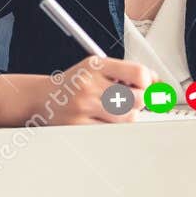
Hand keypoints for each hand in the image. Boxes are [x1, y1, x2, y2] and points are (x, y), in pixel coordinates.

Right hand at [0, 56, 155, 126]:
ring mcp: (83, 106)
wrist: (39, 99)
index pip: (138, 73)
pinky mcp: (78, 126)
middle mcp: (89, 84)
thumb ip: (126, 71)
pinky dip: (114, 128)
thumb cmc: (73, 84)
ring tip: (118, 111)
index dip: (149, 82)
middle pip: (137, 98)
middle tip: (135, 101)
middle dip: (141, 101)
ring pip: (128, 117)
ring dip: (129, 116)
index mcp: (97, 65)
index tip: (147, 86)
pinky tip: (106, 121)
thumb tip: (155, 81)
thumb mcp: (96, 67)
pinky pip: (111, 131)